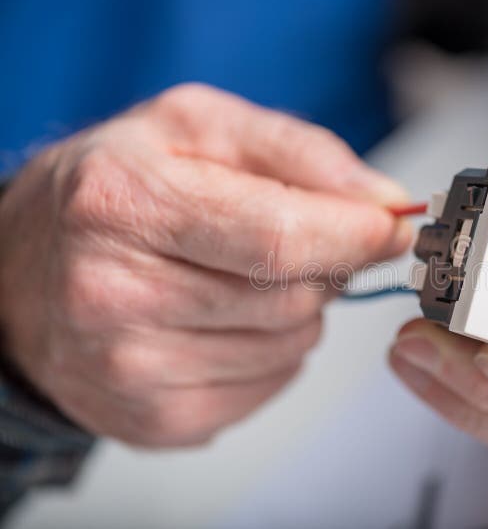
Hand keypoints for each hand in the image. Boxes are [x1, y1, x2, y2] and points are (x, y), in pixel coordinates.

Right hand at [0, 83, 410, 446]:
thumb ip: (300, 153)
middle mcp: (113, 294)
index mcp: (124, 203)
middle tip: (297, 240)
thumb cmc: (115, 192)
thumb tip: (384, 203)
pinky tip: (226, 320)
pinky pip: (272, 385)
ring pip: (293, 346)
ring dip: (298, 309)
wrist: (28, 270)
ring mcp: (131, 370)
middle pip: (293, 299)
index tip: (392, 226)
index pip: (276, 238)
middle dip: (325, 267)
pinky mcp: (156, 419)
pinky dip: (274, 350)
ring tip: (242, 277)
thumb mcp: (197, 128)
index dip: (354, 235)